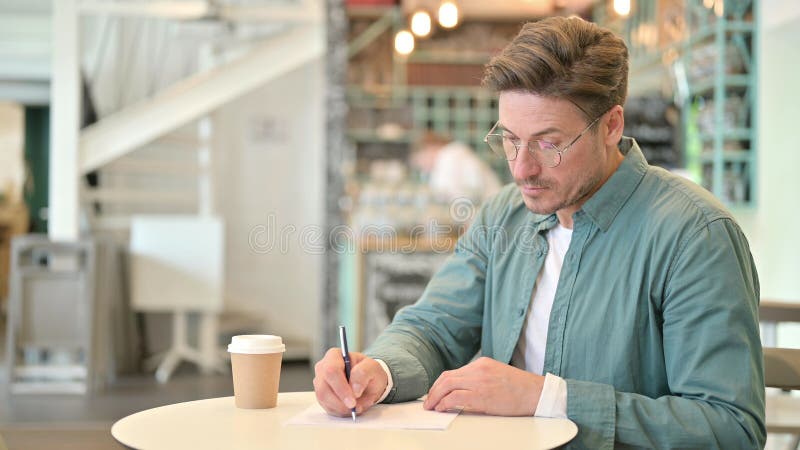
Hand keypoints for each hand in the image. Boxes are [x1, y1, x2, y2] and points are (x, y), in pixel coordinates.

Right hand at [313, 348, 388, 416]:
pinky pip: (327, 408)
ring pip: (324, 400)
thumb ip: (364, 373)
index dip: (341, 388)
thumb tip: (354, 389)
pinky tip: (351, 407)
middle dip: (340, 402)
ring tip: (357, 406)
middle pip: (323, 388)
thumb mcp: (373, 368)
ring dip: (342, 408)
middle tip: (355, 407)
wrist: (367, 382)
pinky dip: (341, 411)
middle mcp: (323, 368)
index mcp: (334, 356)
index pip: (331, 371)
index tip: (352, 400)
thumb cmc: (368, 371)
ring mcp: (320, 383)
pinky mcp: (322, 396)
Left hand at [423, 357, 543, 415]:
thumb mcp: (496, 375)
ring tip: (431, 407)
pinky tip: (442, 408)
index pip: (453, 372)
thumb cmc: (519, 388)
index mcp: (481, 363)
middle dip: (433, 391)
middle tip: (428, 402)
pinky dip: (445, 403)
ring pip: (447, 385)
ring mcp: (480, 381)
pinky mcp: (482, 395)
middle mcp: (478, 369)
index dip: (439, 384)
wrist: (536, 393)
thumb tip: (460, 392)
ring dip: (435, 398)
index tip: (434, 393)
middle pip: (446, 378)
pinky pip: (455, 397)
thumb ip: (478, 379)